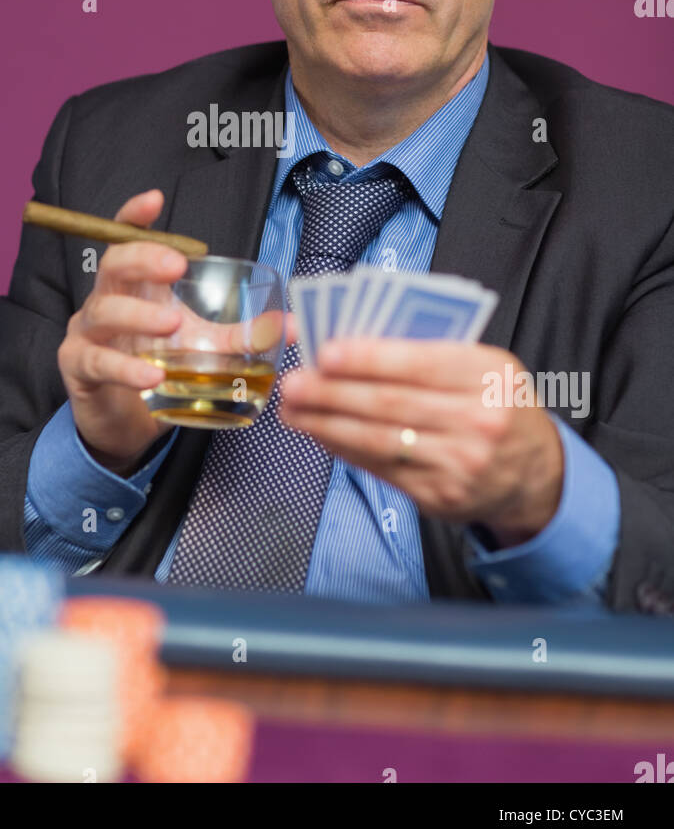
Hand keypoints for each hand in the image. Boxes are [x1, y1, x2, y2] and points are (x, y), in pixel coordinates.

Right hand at [58, 189, 290, 473]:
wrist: (125, 424)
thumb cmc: (158, 369)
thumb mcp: (200, 347)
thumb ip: (240, 336)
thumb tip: (291, 327)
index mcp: (134, 287)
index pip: (127, 240)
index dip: (134, 217)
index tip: (155, 199)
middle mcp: (105, 301)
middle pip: (112, 265)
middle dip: (142, 259)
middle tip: (175, 266)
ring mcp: (87, 334)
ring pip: (103, 312)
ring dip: (138, 315)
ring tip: (171, 324)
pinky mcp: (78, 369)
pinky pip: (97, 362)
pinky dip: (124, 368)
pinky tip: (149, 377)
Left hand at [280, 338, 564, 543]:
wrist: (536, 473)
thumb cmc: (495, 403)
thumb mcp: (480, 365)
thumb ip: (424, 348)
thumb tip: (348, 333)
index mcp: (489, 374)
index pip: (422, 362)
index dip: (370, 357)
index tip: (326, 351)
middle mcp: (479, 419)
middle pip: (392, 403)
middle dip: (333, 392)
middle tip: (294, 381)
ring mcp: (461, 462)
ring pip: (380, 439)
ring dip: (327, 423)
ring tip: (293, 408)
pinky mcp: (441, 496)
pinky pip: (382, 469)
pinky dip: (344, 449)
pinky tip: (320, 433)